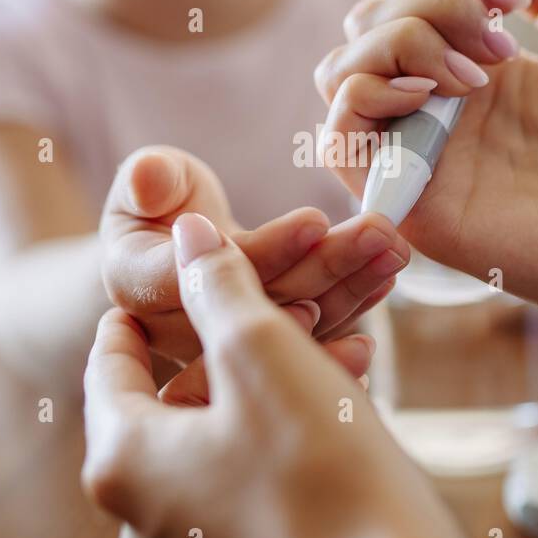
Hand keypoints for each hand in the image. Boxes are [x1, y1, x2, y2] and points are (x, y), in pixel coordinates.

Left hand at [82, 213, 491, 537]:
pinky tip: (341, 411)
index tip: (160, 288)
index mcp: (124, 459)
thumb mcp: (264, 353)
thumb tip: (186, 235)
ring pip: (219, 445)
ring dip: (266, 392)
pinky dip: (281, 444)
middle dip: (229, 349)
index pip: (109, 364)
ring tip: (329, 352)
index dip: (138, 315)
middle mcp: (140, 520)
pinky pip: (247, 489)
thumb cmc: (322, 475)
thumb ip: (219, 285)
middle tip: (273, 312)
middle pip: (171, 405)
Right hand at [99, 147, 409, 402]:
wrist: (175, 245)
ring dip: (352, 285)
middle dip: (327, 264)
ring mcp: (226, 352)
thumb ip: (147, 178)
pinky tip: (387, 281)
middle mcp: (182, 332)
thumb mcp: (146, 182)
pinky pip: (314, 337)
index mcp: (142, 289)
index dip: (265, 250)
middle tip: (380, 230)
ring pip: (297, 322)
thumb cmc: (160, 202)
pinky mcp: (264, 359)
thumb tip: (149, 178)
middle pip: (262, 302)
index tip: (316, 220)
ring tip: (394, 248)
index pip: (207, 274)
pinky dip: (354, 307)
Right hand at [315, 0, 537, 341]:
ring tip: (470, 73)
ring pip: (341, 75)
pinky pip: (338, 141)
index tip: (511, 2)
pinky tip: (428, 94)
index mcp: (481, 76)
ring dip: (392, 43)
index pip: (408, 3)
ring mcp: (423, 157)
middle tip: (496, 41)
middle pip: (366, 29)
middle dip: (422, 3)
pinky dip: (363, 95)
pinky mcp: (414, 205)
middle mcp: (441, 114)